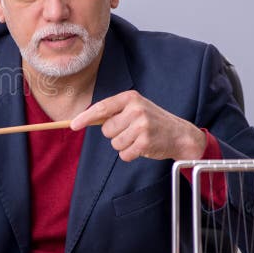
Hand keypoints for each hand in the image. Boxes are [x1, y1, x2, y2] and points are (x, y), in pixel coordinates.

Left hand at [70, 90, 206, 161]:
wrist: (180, 134)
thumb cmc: (152, 121)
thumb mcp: (135, 108)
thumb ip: (114, 111)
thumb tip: (83, 119)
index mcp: (130, 98)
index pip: (101, 108)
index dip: (85, 118)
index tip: (73, 125)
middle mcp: (136, 109)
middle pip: (106, 130)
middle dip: (115, 134)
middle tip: (131, 131)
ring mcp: (142, 126)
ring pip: (114, 143)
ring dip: (123, 145)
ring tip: (138, 138)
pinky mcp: (146, 142)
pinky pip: (124, 154)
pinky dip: (130, 154)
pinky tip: (142, 147)